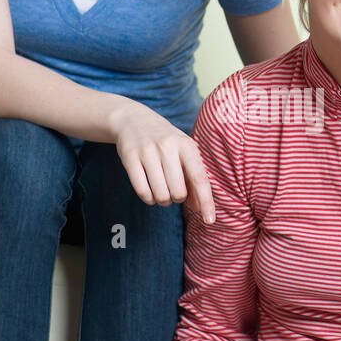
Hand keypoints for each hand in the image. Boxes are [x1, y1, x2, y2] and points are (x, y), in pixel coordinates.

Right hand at [109, 100, 215, 222]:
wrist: (133, 120)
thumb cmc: (165, 141)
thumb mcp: (183, 152)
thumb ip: (194, 178)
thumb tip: (201, 208)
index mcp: (187, 145)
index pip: (199, 178)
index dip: (206, 201)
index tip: (209, 220)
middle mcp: (168, 147)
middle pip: (178, 192)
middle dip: (177, 199)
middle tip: (173, 190)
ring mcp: (148, 152)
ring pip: (160, 195)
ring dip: (162, 200)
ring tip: (162, 191)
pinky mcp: (130, 158)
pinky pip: (142, 191)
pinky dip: (148, 199)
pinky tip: (150, 193)